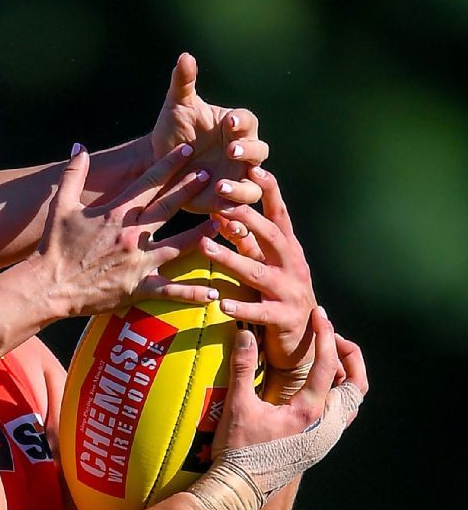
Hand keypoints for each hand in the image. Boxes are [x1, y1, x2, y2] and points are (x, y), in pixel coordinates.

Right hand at [32, 142, 219, 317]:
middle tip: (212, 175)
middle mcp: (132, 235)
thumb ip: (73, 175)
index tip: (188, 150)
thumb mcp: (60, 206)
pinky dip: (193, 293)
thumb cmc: (52, 247)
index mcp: (115, 214)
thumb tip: (80, 146)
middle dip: (191, 190)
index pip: (148, 183)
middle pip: (169, 208)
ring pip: (179, 246)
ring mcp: (138, 262)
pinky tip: (214, 293)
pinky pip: (170, 290)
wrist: (48, 286)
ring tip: (224, 223)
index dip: (169, 164)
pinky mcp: (138, 287)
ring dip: (203, 234)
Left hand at [151, 54, 268, 211]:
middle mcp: (243, 152)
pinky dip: (232, 208)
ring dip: (241, 186)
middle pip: (259, 151)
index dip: (241, 122)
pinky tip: (217, 207)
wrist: (158, 163)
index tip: (228, 121)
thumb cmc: (173, 130)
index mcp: (236, 127)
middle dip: (248, 152)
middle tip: (230, 151)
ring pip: (255, 184)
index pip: (247, 121)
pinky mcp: (226, 201)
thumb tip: (185, 56)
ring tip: (220, 184)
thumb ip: (183, 82)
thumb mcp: (176, 106)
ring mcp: (238, 177)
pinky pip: (238, 207)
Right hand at [189, 307, 365, 509]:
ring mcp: (326, 437)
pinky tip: (317, 387)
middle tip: (332, 337)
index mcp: (309, 412)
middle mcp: (326, 425)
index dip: (324, 335)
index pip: (328, 366)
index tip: (319, 314)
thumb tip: (245, 333)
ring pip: (352, 403)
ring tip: (326, 359)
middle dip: (350, 357)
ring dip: (346, 377)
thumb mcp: (237, 404)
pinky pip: (341, 414)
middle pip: (357, 386)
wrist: (241, 488)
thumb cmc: (238, 449)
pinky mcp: (319, 444)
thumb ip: (243, 366)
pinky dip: (338, 394)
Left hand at [200, 167, 313, 372]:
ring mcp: (290, 292)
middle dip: (246, 216)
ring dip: (231, 258)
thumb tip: (223, 211)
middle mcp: (293, 266)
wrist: (305, 341)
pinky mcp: (284, 318)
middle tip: (219, 199)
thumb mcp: (266, 263)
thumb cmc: (277, 294)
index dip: (269, 192)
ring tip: (204, 246)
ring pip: (258, 271)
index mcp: (288, 249)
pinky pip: (259, 312)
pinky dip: (241, 306)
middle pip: (270, 236)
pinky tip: (220, 302)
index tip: (254, 168)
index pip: (279, 214)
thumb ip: (247, 240)